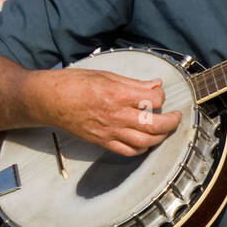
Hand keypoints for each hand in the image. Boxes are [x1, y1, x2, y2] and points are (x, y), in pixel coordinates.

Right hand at [40, 67, 181, 155]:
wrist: (50, 100)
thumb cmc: (74, 83)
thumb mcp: (106, 75)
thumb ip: (134, 83)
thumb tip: (156, 85)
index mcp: (118, 94)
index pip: (154, 100)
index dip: (161, 97)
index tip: (160, 95)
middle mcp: (117, 115)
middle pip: (155, 125)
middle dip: (171, 122)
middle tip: (176, 117)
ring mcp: (110, 132)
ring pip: (146, 142)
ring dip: (160, 137)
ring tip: (163, 130)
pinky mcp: (103, 142)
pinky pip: (129, 151)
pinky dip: (142, 148)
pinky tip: (145, 141)